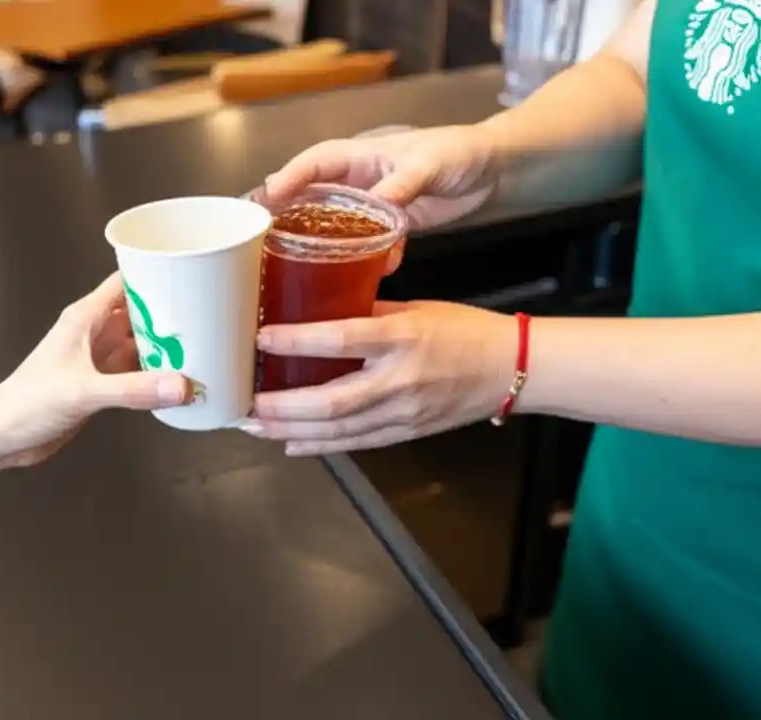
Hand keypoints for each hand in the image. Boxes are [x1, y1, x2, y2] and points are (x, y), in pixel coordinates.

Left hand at [0, 273, 189, 467]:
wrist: (1, 437)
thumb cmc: (28, 402)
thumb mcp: (84, 391)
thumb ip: (133, 389)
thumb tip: (180, 385)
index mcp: (85, 318)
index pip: (125, 282)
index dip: (155, 275)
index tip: (189, 276)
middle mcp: (93, 334)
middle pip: (140, 314)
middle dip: (170, 315)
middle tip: (210, 318)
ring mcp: (97, 360)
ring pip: (140, 345)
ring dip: (166, 349)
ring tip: (205, 349)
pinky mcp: (100, 386)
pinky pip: (136, 374)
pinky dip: (155, 377)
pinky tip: (178, 382)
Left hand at [243, 302, 515, 455]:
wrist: (513, 369)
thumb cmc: (465, 331)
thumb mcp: (416, 307)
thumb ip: (368, 313)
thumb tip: (319, 310)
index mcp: (403, 336)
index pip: (341, 339)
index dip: (296, 341)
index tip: (262, 338)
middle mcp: (401, 379)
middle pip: (332, 401)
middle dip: (284, 407)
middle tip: (247, 404)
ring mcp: (405, 412)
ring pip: (340, 430)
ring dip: (294, 431)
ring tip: (257, 426)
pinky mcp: (408, 433)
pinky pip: (358, 444)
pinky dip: (322, 446)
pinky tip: (293, 444)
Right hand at [265, 125, 498, 272]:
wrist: (495, 169)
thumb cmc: (461, 151)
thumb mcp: (429, 164)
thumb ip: (402, 184)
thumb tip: (374, 205)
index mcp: (364, 154)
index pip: (315, 162)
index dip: (289, 177)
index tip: (268, 198)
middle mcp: (362, 177)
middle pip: (314, 193)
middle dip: (288, 211)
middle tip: (261, 234)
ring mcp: (376, 201)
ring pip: (337, 220)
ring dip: (322, 240)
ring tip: (298, 262)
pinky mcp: (394, 222)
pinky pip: (370, 241)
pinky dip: (367, 257)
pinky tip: (368, 272)